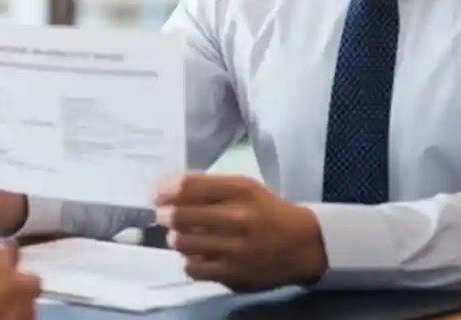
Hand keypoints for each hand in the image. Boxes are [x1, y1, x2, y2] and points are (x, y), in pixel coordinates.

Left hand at [153, 173, 327, 291]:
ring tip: (182, 235)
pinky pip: (192, 268)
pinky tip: (196, 255)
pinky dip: (187, 260)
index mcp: (239, 191)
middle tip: (165, 216)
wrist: (304, 245)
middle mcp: (236, 218)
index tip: (157, 195)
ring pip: (181, 242)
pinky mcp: (233, 274)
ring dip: (175, 237)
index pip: (187, 186)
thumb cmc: (267, 211)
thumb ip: (207, 186)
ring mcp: (234, 249)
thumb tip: (166, 189)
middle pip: (178, 215)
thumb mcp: (244, 187)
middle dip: (164, 214)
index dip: (164, 190)